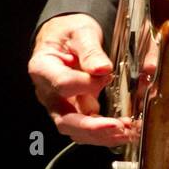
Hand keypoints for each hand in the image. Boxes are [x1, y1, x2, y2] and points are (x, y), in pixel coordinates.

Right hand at [28, 13, 139, 147]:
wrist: (66, 37)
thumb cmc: (70, 32)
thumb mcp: (81, 32)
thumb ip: (90, 50)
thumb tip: (102, 69)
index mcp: (43, 68)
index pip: (62, 84)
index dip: (86, 84)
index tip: (107, 75)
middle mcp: (48, 93)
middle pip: (65, 119)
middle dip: (92, 127)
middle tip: (118, 126)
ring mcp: (60, 105)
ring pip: (76, 131)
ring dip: (101, 135)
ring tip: (126, 131)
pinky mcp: (75, 111)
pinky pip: (87, 129)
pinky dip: (105, 134)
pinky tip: (125, 130)